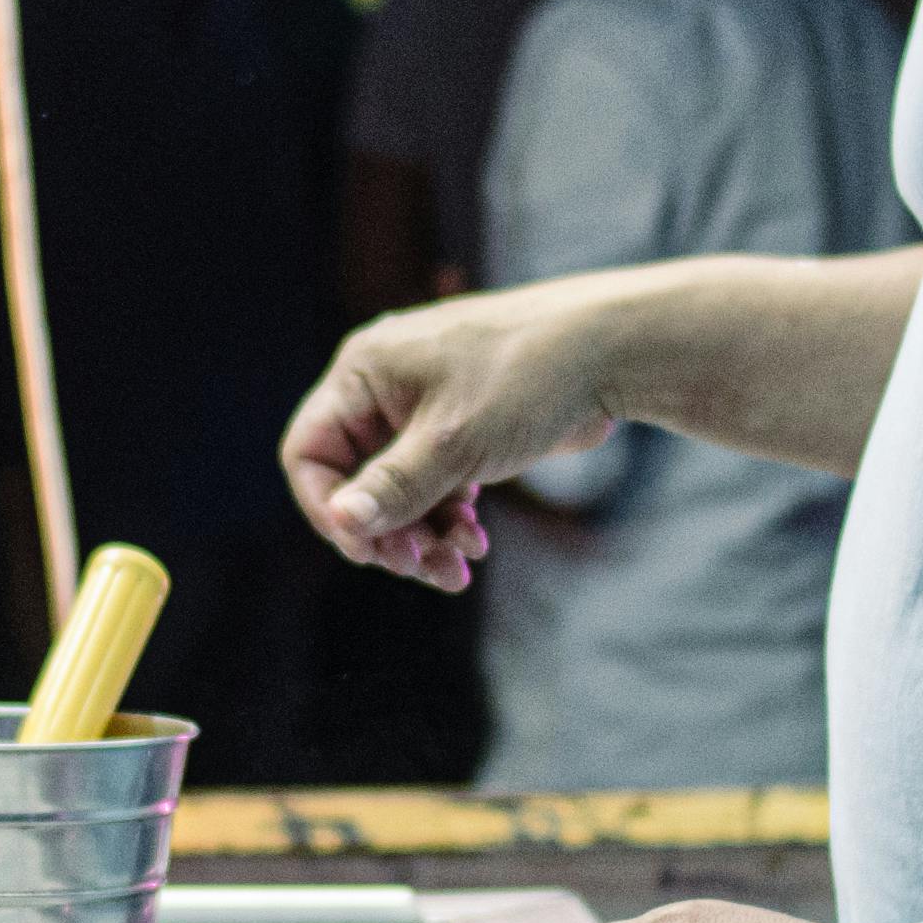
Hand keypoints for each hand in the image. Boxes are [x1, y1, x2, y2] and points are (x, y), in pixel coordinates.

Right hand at [280, 282, 623, 588]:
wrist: (612, 351)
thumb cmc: (529, 377)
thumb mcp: (454, 441)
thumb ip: (394, 488)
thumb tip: (343, 526)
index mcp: (364, 372)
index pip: (310, 451)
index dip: (328, 508)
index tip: (367, 553)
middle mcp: (385, 388)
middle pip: (357, 480)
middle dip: (388, 531)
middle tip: (422, 568)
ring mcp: (424, 408)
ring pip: (400, 491)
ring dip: (423, 536)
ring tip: (457, 570)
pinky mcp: (462, 428)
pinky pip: (435, 487)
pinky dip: (450, 520)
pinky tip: (476, 546)